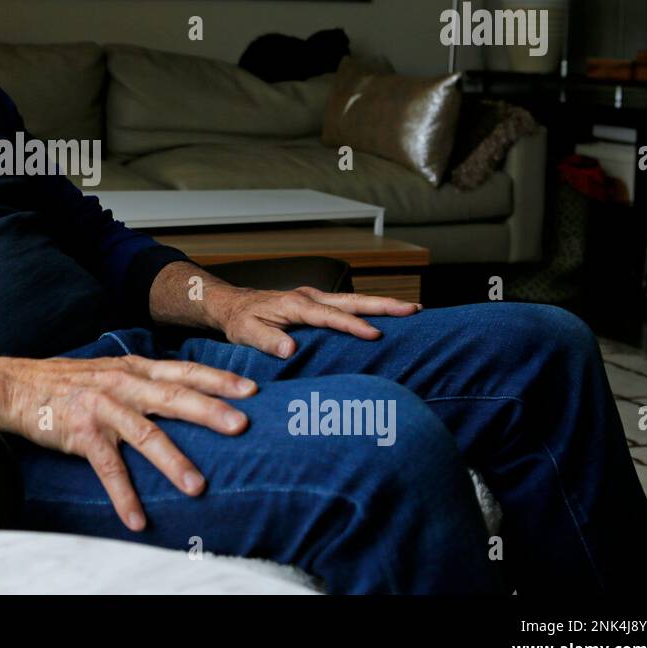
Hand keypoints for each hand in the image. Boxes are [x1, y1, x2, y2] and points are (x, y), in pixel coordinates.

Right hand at [1, 355, 256, 531]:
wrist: (14, 386)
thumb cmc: (66, 382)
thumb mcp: (109, 371)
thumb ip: (143, 379)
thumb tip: (182, 390)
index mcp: (133, 369)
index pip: (182, 371)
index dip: (217, 379)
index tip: (251, 390)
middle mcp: (121, 384)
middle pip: (172, 397)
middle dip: (209, 410)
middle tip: (242, 425)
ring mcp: (101, 408)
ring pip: (144, 434)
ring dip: (172, 461)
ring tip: (197, 486)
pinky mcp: (81, 433)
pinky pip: (107, 469)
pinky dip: (123, 496)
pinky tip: (137, 520)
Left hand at [205, 284, 420, 357]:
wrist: (232, 306)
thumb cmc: (240, 321)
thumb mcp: (246, 334)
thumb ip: (267, 341)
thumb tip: (290, 350)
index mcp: (295, 305)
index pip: (330, 316)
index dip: (353, 326)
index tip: (376, 334)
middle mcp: (309, 297)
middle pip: (352, 300)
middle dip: (384, 305)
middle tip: (414, 309)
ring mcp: (315, 297)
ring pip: (354, 300)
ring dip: (383, 303)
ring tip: (413, 309)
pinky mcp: (317, 302)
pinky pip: (348, 304)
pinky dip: (370, 307)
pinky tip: (386, 314)